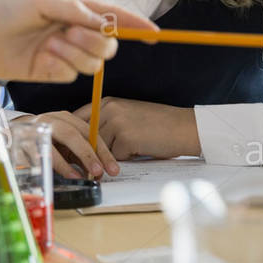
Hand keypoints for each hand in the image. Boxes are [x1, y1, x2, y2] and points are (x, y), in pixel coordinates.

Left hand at [0, 0, 157, 82]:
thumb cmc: (2, 9)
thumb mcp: (40, 1)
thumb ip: (74, 10)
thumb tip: (104, 22)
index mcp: (71, 8)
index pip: (111, 15)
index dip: (135, 24)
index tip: (155, 34)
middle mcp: (70, 30)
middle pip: (107, 44)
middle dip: (98, 42)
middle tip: (70, 33)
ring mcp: (60, 53)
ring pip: (92, 63)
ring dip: (76, 54)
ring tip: (49, 43)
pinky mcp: (48, 72)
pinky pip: (70, 75)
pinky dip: (60, 66)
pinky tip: (40, 58)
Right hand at [14, 110, 118, 179]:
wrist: (13, 131)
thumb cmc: (46, 139)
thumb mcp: (66, 144)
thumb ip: (80, 155)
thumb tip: (98, 171)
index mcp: (65, 118)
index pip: (88, 132)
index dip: (102, 150)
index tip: (112, 168)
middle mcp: (49, 120)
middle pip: (71, 134)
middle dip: (86, 154)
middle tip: (98, 171)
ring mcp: (33, 129)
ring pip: (51, 144)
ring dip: (64, 163)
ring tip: (76, 177)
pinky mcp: (19, 141)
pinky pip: (33, 155)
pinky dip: (44, 166)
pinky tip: (52, 175)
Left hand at [71, 97, 199, 160]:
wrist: (186, 127)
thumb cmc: (158, 125)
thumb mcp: (126, 116)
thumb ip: (105, 124)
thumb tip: (83, 142)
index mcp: (106, 102)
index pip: (77, 120)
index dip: (76, 137)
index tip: (76, 149)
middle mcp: (108, 109)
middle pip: (85, 138)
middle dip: (90, 151)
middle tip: (99, 158)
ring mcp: (116, 123)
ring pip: (99, 149)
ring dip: (111, 155)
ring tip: (132, 148)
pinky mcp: (126, 138)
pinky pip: (115, 157)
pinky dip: (126, 159)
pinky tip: (141, 149)